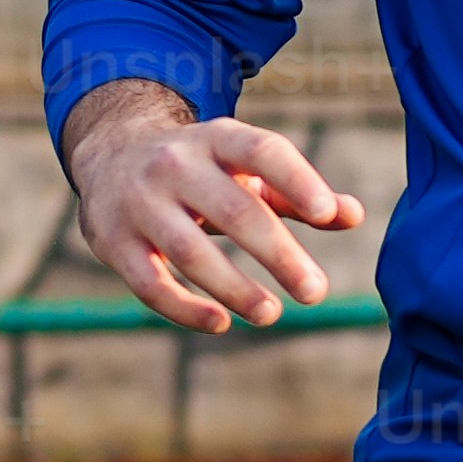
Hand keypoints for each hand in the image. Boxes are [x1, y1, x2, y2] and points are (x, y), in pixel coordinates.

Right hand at [61, 78, 365, 335]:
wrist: (109, 157)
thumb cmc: (199, 170)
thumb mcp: (243, 169)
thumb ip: (295, 193)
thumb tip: (353, 215)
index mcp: (215, 139)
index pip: (262, 150)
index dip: (296, 179)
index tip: (325, 214)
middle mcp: (174, 164)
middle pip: (232, 210)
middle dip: (277, 254)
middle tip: (316, 292)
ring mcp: (139, 202)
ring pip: (189, 250)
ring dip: (234, 288)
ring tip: (272, 314)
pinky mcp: (112, 241)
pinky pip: (150, 283)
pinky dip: (184, 308)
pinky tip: (221, 323)